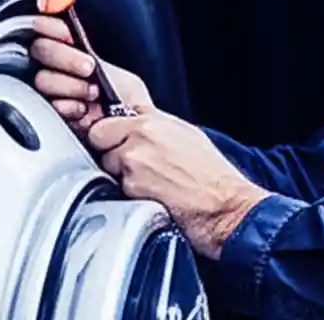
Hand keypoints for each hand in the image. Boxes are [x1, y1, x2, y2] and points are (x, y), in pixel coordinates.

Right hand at [29, 15, 154, 136]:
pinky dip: (65, 105)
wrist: (130, 132)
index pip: (50, 29)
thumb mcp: (117, 74)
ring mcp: (54, 93)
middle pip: (40, 50)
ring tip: (90, 95)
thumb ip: (90, 56)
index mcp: (75, 54)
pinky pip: (45, 103)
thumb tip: (73, 39)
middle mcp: (60, 71)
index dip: (51, 26)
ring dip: (68, 85)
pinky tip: (81, 111)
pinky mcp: (50, 115)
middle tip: (87, 68)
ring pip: (42, 78)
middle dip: (65, 58)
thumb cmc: (129, 104)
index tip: (66, 32)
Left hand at [88, 111, 271, 259]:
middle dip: (109, 151)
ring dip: (119, 175)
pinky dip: (128, 193)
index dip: (109, 133)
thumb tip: (136, 129)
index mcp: (155, 120)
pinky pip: (114, 187)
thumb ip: (155, 129)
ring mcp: (134, 160)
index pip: (108, 118)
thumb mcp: (187, 136)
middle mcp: (142, 135)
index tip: (113, 141)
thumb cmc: (213, 176)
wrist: (224, 205)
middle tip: (132, 166)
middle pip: (99, 137)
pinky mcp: (131, 186)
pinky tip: (151, 195)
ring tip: (148, 183)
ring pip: (106, 164)